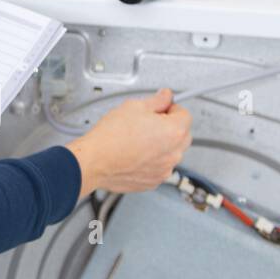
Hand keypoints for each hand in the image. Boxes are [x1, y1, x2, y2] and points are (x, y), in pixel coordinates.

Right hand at [65, 88, 191, 198]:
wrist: (94, 161)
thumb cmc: (111, 137)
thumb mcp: (134, 106)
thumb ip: (156, 100)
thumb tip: (165, 96)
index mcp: (174, 132)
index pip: (185, 115)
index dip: (172, 109)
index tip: (162, 109)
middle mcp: (173, 154)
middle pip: (182, 136)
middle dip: (170, 128)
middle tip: (150, 123)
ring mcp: (164, 170)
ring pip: (171, 153)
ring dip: (162, 146)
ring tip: (138, 140)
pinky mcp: (153, 182)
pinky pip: (159, 168)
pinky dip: (151, 161)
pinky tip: (135, 154)